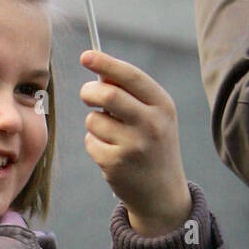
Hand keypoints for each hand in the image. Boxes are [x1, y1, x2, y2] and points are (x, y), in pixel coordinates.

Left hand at [79, 49, 191, 234]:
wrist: (162, 192)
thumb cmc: (153, 145)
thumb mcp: (154, 116)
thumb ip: (131, 93)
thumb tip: (99, 71)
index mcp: (163, 106)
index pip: (131, 77)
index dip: (106, 63)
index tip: (86, 56)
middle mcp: (151, 124)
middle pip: (107, 94)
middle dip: (89, 90)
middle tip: (87, 94)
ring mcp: (133, 145)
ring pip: (94, 119)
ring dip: (94, 123)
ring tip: (111, 135)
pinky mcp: (115, 163)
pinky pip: (90, 141)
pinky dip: (94, 143)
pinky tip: (111, 153)